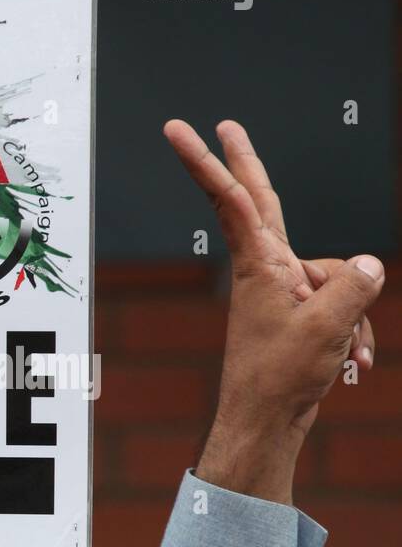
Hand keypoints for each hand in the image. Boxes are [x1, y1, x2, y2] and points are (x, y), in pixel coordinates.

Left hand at [163, 119, 383, 504]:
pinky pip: (339, 306)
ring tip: (343, 354)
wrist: (268, 421)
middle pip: (262, 202)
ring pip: (332, 275)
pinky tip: (352, 365)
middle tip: (227, 126)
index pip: (230, 198)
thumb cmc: (282, 375)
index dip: (206, 160)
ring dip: (352, 316)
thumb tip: (367, 262)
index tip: (178, 129)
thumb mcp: (327, 327)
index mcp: (260, 262)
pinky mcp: (297, 309)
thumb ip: (352, 286)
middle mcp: (266, 266)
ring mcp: (281, 287)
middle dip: (247, 163)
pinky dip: (352, 334)